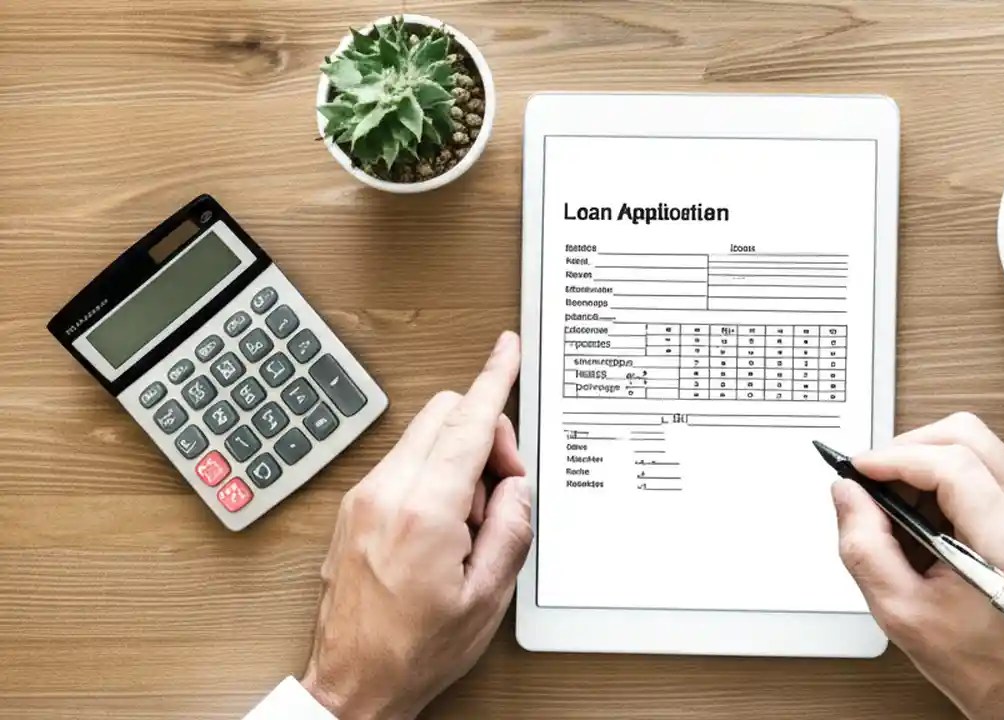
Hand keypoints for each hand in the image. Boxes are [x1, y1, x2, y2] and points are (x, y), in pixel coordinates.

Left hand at [301, 332, 531, 719]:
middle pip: (442, 414)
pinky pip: (404, 463)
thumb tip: (515, 486)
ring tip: (469, 525)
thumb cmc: (413, 651)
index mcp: (423, 511)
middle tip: (503, 488)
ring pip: (423, 437)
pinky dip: (433, 476)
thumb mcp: (489, 597)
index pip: (466, 423)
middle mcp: (385, 493)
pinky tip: (444, 528)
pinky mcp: (353, 508)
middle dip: (484, 432)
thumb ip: (512, 528)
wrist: (353, 682)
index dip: (493, 379)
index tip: (506, 351)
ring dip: (459, 460)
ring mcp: (363, 498)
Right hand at [832, 413, 1003, 719]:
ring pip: (983, 446)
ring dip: (933, 461)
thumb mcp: (902, 613)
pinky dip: (956, 478)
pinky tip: (934, 516)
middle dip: (912, 446)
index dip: (896, 456)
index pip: (951, 462)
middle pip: (969, 434)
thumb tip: (848, 493)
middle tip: (878, 477)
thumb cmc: (982, 665)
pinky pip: (996, 470)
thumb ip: (865, 546)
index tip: (861, 468)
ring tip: (904, 503)